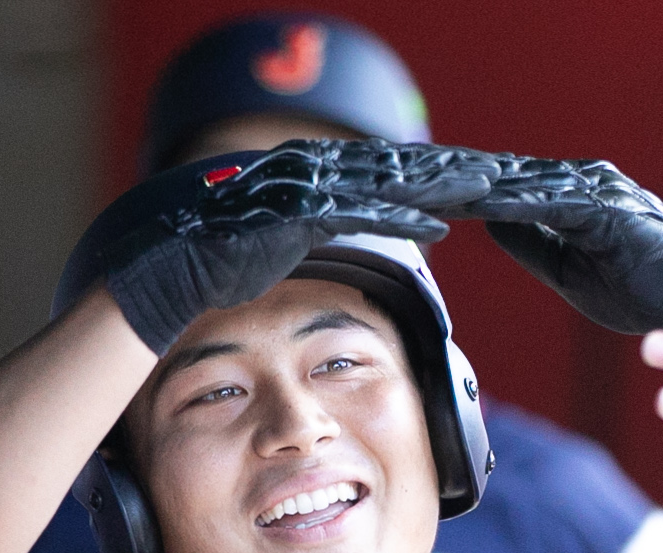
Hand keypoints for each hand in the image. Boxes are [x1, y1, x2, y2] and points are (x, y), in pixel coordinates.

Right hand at [106, 139, 492, 353]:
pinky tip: (438, 225)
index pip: (379, 174)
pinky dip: (399, 218)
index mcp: (309, 181)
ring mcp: (303, 193)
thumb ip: (291, 244)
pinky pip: (359, 215)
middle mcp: (310, 177)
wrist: (161, 272)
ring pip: (387, 184)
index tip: (469, 182)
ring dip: (440, 186)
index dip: (426, 177)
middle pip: (395, 170)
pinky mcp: (295, 217)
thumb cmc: (206, 270)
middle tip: (500, 174)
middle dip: (449, 171)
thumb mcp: (260, 252)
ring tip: (489, 188)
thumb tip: (303, 256)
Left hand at [409, 150, 662, 332]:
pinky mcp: (607, 210)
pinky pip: (549, 203)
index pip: (499, 187)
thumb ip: (531, 243)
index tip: (407, 190)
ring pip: (517, 184)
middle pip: (499, 176)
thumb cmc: (638, 288)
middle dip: (447, 178)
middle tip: (396, 179)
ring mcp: (595, 192)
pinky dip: (511, 202)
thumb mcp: (566, 269)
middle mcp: (580, 183)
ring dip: (468, 186)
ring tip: (421, 187)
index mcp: (568, 196)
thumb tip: (491, 220)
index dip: (453, 188)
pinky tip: (475, 203)